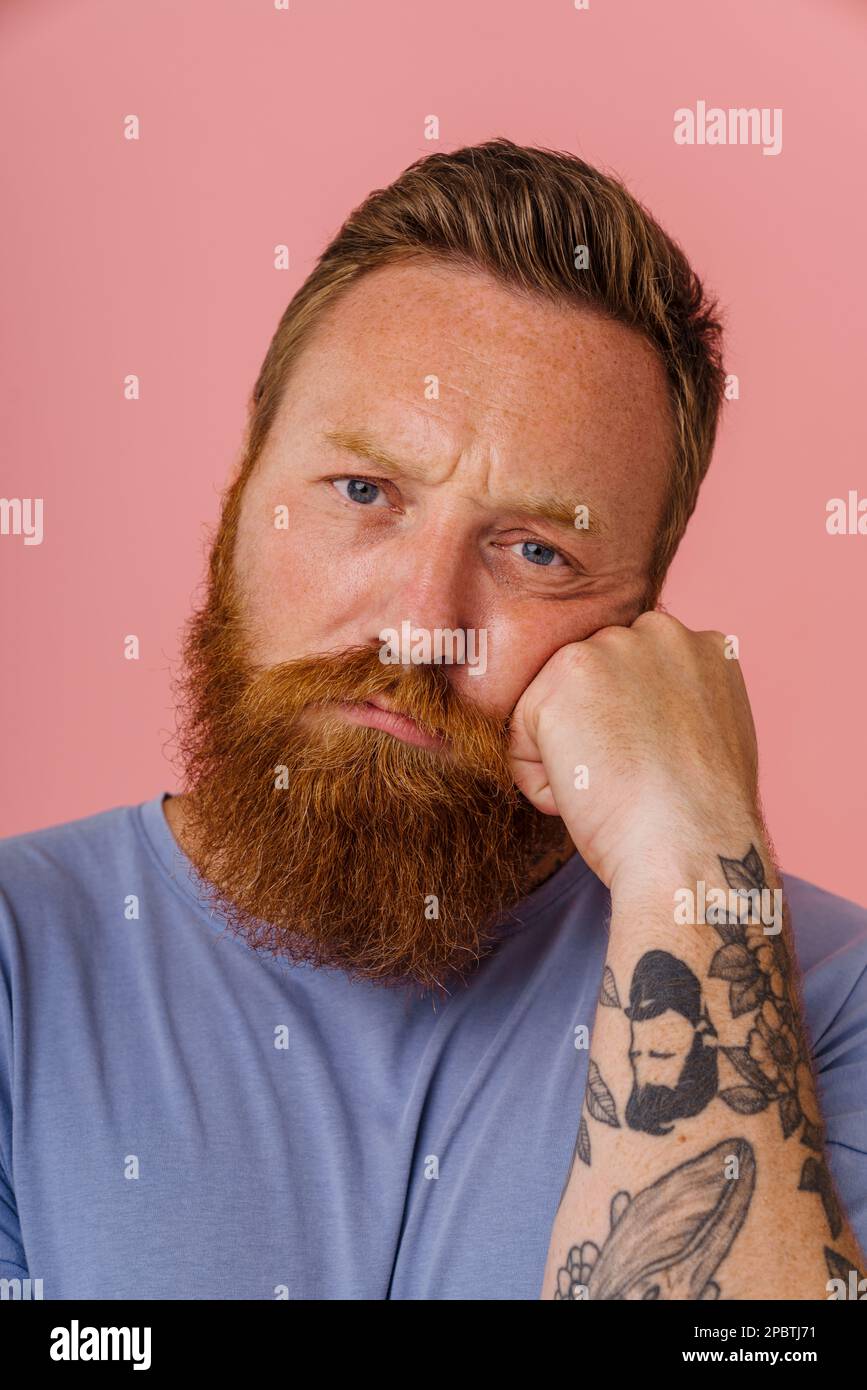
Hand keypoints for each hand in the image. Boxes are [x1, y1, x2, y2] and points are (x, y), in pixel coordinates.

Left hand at [508, 612, 761, 894]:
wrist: (689, 848)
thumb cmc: (700, 821)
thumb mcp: (709, 739)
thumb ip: (679, 704)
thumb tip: (641, 715)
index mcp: (704, 648)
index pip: (636, 674)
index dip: (631, 730)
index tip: (648, 768)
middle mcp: (659, 632)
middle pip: (591, 681)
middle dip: (594, 731)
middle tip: (628, 781)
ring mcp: (611, 649)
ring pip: (555, 705)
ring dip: (567, 753)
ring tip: (611, 789)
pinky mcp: (564, 676)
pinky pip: (521, 733)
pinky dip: (538, 777)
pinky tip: (584, 795)